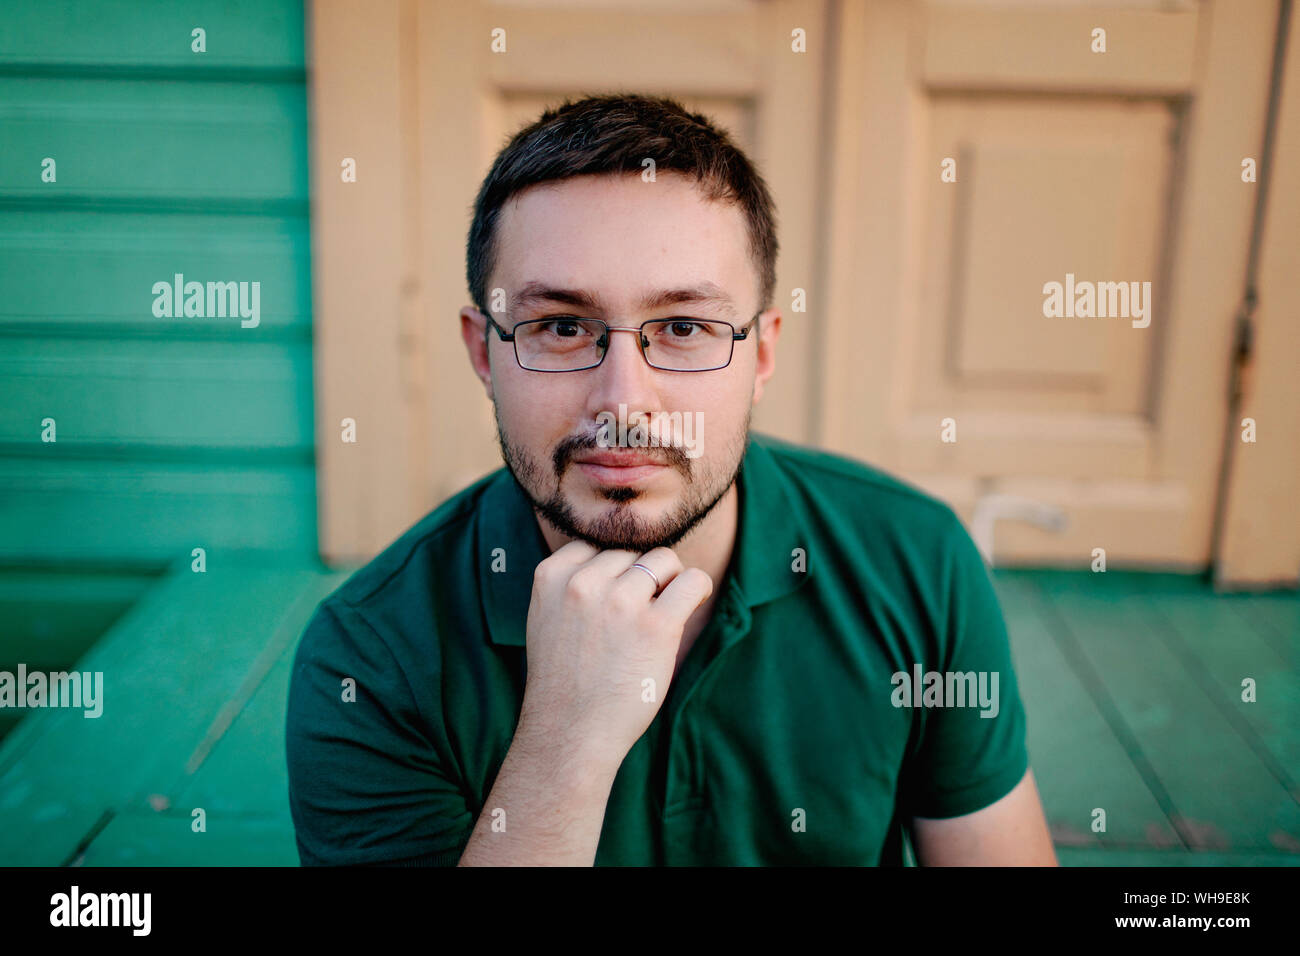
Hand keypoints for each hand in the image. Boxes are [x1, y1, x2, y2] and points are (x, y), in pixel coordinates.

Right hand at [516, 541, 713, 771]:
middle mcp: (583, 582)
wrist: (568, 734)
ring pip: (662, 560)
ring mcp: (619, 602)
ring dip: (667, 585)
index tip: (612, 604)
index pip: (596, 546)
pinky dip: (696, 588)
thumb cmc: (564, 682)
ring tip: (656, 620)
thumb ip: (573, 584)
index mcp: (551, 576)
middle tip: (633, 622)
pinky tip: (689, 606)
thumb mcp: (548, 617)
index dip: (612, 572)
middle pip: (631, 552)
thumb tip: (625, 559)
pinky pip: (692, 581)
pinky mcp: (656, 625)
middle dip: (639, 580)